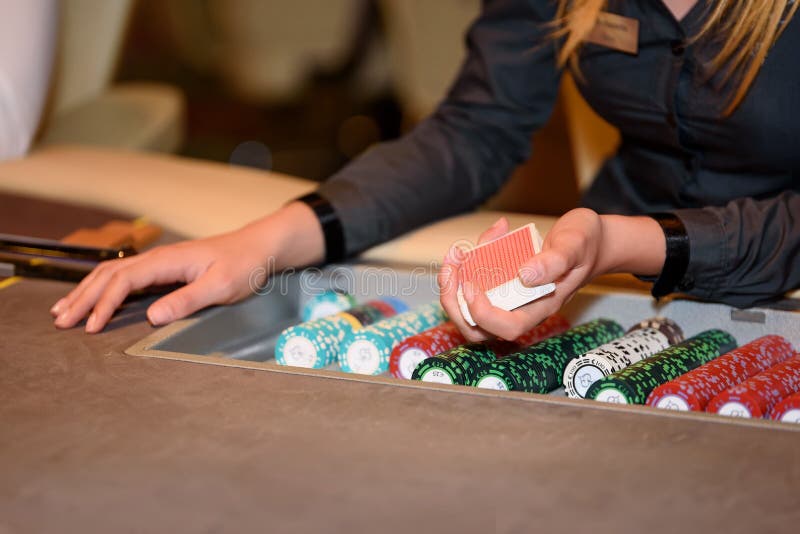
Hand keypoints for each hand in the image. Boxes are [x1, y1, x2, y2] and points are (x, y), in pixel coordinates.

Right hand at [50, 202, 324, 332]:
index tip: (89, 326)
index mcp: (168, 261)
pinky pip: (125, 277)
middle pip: (109, 275)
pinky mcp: (165, 269)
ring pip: (113, 274)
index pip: (124, 280)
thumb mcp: (221, 286)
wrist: (259, 246)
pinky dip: (103, 288)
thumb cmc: (244, 265)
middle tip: (60, 321)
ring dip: (87, 291)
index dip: (104, 303)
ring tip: (63, 310)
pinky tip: (94, 298)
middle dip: (82, 298)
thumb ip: (188, 300)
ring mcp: (160, 262)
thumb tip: (152, 316)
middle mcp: (158, 258)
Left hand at [439, 209, 665, 340]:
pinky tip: (469, 245)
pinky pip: (474, 286)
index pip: (507, 328)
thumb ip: (554, 261)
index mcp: (541, 307)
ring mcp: (509, 298)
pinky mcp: (500, 284)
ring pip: (469, 310)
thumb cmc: (585, 244)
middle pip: (478, 328)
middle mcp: (521, 308)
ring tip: (456, 253)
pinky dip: (464, 268)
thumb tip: (525, 275)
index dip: (483, 314)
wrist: (590, 241)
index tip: (472, 284)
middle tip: (451, 268)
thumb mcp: (575, 245)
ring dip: (453, 285)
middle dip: (455, 302)